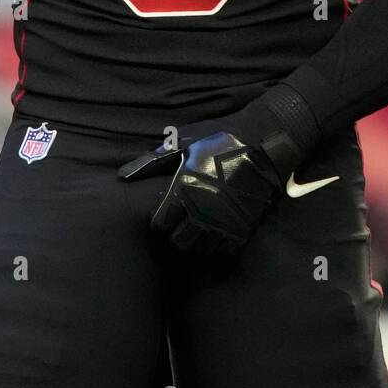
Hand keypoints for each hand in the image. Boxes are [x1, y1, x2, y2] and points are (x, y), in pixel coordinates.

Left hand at [119, 129, 297, 256]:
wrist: (264, 142)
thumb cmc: (220, 137)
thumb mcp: (184, 142)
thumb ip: (152, 161)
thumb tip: (123, 176)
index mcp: (184, 189)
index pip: (161, 223)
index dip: (160, 218)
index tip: (166, 211)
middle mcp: (202, 211)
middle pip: (179, 241)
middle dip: (177, 232)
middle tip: (182, 220)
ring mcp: (225, 222)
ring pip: (200, 249)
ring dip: (196, 240)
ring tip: (198, 226)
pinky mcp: (244, 227)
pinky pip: (223, 250)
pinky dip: (217, 244)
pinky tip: (216, 230)